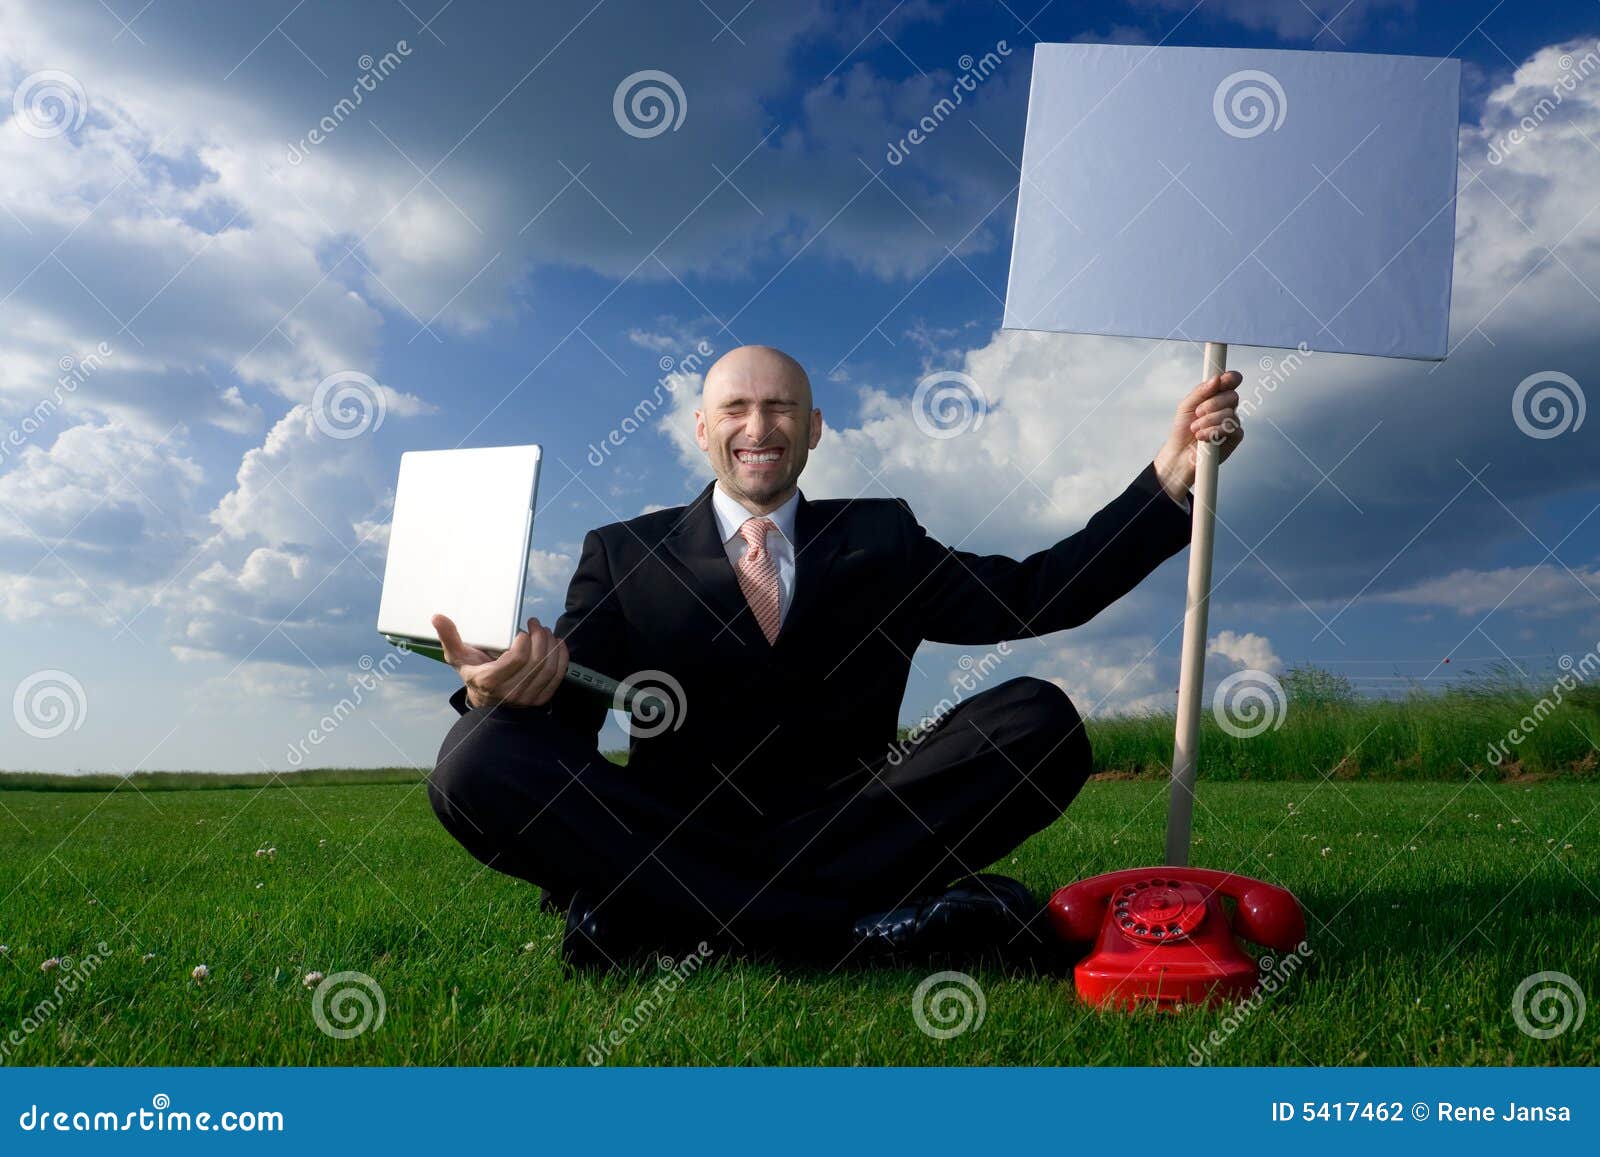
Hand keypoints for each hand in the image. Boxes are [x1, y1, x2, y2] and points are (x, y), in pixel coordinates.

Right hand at [432, 613, 568, 709]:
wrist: (487, 701)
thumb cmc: (473, 673)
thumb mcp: (457, 656)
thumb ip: (449, 637)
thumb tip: (436, 617)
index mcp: (490, 681)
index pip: (516, 659)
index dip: (524, 641)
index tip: (521, 631)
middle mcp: (510, 693)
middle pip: (535, 662)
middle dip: (540, 638)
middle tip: (536, 624)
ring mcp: (527, 698)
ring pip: (548, 668)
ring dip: (551, 645)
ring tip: (545, 631)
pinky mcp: (540, 699)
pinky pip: (557, 677)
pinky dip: (561, 658)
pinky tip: (556, 643)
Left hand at [1152, 369, 1243, 503]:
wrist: (1180, 454)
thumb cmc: (1183, 429)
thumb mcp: (1186, 406)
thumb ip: (1201, 391)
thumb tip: (1216, 378)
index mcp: (1216, 396)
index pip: (1231, 381)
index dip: (1231, 378)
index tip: (1222, 380)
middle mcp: (1227, 407)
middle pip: (1232, 396)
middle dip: (1212, 404)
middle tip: (1198, 413)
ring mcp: (1233, 421)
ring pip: (1230, 413)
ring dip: (1208, 421)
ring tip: (1195, 429)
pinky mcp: (1235, 436)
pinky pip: (1231, 428)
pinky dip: (1213, 431)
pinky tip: (1203, 437)